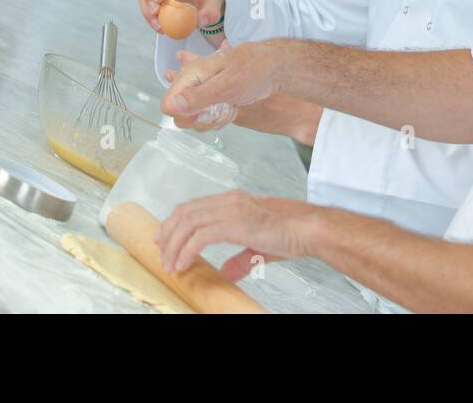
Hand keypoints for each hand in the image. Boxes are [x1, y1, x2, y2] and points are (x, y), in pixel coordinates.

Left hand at [155, 190, 318, 278]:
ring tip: (170, 265)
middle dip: (168, 234)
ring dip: (174, 246)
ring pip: (187, 223)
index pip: (194, 207)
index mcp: (234, 201)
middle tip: (162, 254)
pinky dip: (186, 251)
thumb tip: (227, 272)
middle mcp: (229, 200)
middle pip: (185, 212)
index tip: (165, 240)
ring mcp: (231, 209)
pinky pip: (199, 236)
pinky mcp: (235, 223)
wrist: (310, 228)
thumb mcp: (260, 246)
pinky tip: (183, 264)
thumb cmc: (293, 233)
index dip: (174, 223)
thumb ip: (240, 258)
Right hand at [162, 63, 318, 144]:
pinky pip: (205, 117)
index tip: (204, 112)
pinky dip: (218, 118)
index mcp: (191, 75)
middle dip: (200, 120)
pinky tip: (230, 109)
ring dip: (211, 120)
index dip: (184, 114)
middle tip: (220, 110)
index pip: (168, 104)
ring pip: (193, 119)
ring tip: (228, 107)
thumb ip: (197, 97)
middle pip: (180, 115)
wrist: (272, 67)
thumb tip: (170, 107)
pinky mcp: (211, 99)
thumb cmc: (252, 70)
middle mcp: (192, 83)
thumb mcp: (226, 86)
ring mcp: (201, 91)